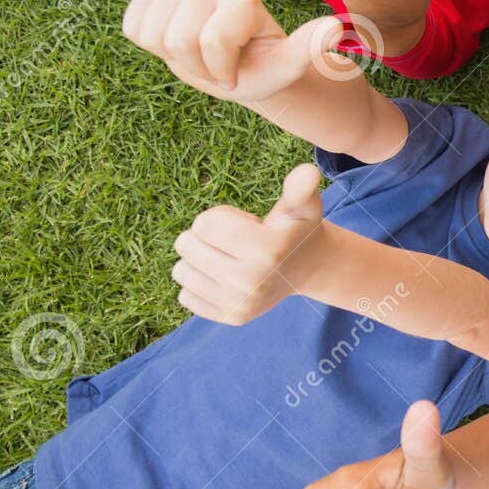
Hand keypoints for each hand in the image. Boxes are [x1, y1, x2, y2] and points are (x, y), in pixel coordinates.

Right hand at [122, 0, 343, 99]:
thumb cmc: (262, 69)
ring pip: (152, 33)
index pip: (211, 40)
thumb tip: (335, 27)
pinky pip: (133, 26)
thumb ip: (308, 49)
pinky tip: (174, 42)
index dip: (219, 70)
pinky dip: (149, 45)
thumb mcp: (287, 68)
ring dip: (173, 57)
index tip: (237, 77)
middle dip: (196, 67)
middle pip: (178, 39)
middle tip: (217, 67)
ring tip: (199, 56)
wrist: (236, 64)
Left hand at [172, 164, 330, 323]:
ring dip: (198, 259)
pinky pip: (185, 295)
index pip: (205, 224)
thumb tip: (308, 171)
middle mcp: (252, 281)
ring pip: (181, 271)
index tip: (243, 224)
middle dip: (204, 236)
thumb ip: (300, 188)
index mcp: (268, 249)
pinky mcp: (230, 317)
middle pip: (187, 245)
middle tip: (233, 241)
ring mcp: (240, 303)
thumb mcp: (301, 206)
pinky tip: (223, 278)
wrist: (308, 269)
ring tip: (227, 257)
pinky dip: (199, 283)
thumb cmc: (296, 230)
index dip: (219, 217)